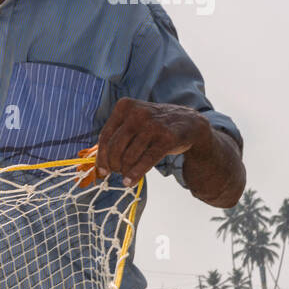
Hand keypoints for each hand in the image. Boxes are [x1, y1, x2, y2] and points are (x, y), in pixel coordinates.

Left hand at [91, 98, 209, 186]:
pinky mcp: (167, 138)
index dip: (101, 156)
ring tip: (125, 176)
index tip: (101, 170)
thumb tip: (99, 163)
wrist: (190, 123)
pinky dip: (135, 174)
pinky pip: (146, 160)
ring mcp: (153, 125)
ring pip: (129, 156)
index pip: (105, 136)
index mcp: (125, 106)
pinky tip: (130, 182)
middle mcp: (138, 113)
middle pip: (115, 147)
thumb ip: (117, 135)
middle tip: (116, 172)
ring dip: (125, 171)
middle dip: (113, 164)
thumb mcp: (134, 121)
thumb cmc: (155, 126)